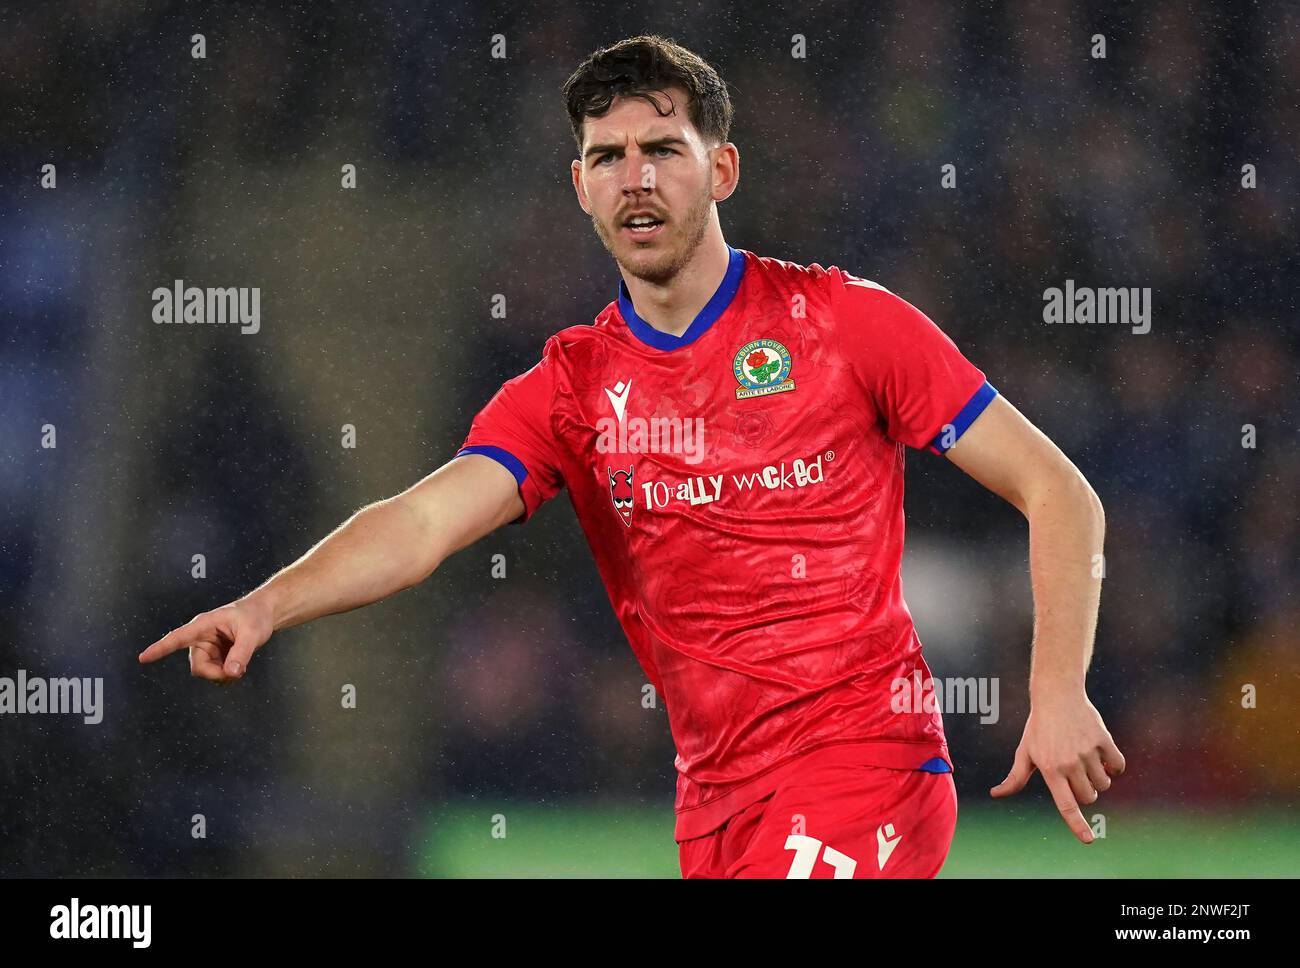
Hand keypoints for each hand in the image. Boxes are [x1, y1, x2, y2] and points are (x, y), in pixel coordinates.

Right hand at [138, 595, 274, 683]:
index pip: (177, 638)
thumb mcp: (252, 633)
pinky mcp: (215, 656)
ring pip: (206, 672)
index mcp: (203, 625)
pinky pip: (214, 674)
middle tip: (237, 671)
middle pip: (198, 666)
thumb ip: (241, 653)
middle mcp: (201, 638)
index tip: (143, 658)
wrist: (264, 615)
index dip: (160, 648)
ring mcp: (207, 649)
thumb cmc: (255, 616)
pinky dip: (226, 675)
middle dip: (216, 673)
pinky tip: (238, 667)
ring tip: (240, 665)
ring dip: (222, 675)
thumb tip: (231, 673)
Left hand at [990, 691, 1125, 843]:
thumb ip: (1015, 778)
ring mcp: (1087, 751)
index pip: (1065, 804)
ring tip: (1086, 761)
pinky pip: (1118, 766)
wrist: (1057, 696)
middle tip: (1075, 774)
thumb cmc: (1038, 728)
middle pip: (1088, 797)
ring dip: (1099, 779)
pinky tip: (1103, 757)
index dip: (1076, 825)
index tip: (1088, 841)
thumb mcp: (1024, 752)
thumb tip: (995, 794)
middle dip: (1085, 792)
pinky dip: (1114, 766)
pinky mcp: (1103, 740)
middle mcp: (1069, 763)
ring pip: (1103, 784)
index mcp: (1049, 769)